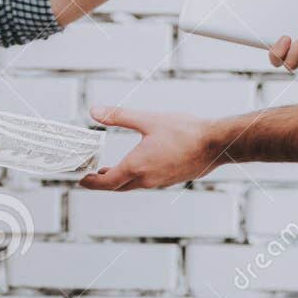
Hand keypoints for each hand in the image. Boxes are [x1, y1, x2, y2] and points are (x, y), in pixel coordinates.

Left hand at [79, 106, 219, 190]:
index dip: (91, 182)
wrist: (216, 144)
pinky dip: (135, 177)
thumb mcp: (148, 119)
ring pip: (133, 185)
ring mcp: (160, 182)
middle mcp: (147, 179)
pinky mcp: (171, 180)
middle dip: (103, 182)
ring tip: (111, 171)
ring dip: (119, 180)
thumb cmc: (184, 131)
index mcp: (137, 166)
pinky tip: (139, 166)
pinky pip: (147, 182)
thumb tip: (94, 111)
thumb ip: (118, 116)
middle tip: (92, 176)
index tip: (82, 180)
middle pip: (118, 186)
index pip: (107, 181)